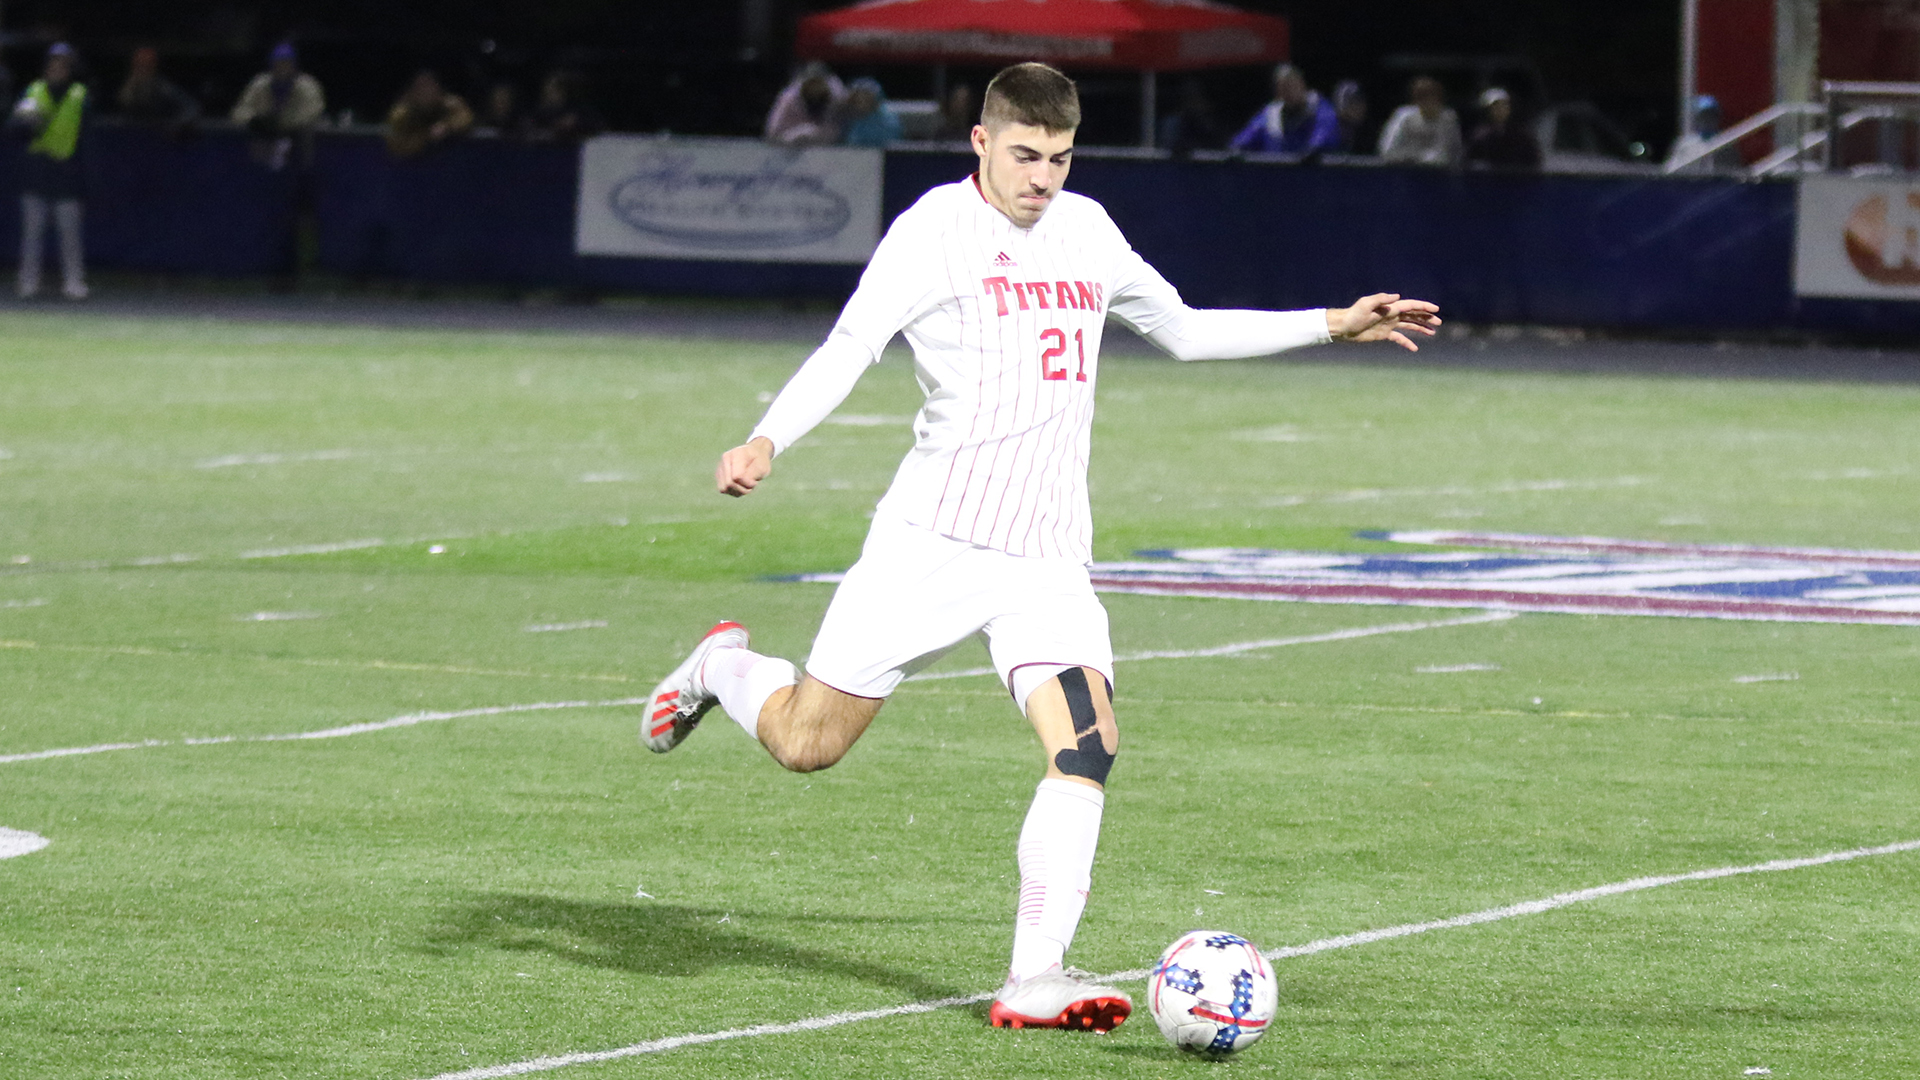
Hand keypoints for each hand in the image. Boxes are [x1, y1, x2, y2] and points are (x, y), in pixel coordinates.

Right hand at [716, 437, 774, 496]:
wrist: (755, 454)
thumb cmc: (759, 461)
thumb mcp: (763, 467)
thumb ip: (753, 474)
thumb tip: (737, 480)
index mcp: (736, 454)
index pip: (736, 477)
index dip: (747, 484)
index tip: (755, 481)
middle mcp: (725, 460)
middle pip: (728, 484)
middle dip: (742, 489)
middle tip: (752, 484)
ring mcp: (720, 467)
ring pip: (724, 489)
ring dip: (738, 491)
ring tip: (747, 484)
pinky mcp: (719, 476)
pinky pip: (724, 490)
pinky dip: (734, 491)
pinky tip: (741, 485)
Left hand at [1326, 293, 1441, 351]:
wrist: (1343, 327)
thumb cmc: (1353, 314)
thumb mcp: (1366, 304)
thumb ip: (1381, 299)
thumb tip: (1397, 296)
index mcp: (1390, 307)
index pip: (1410, 306)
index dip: (1423, 307)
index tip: (1435, 310)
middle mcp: (1392, 315)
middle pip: (1413, 315)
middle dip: (1426, 318)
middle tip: (1439, 322)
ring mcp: (1388, 325)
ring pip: (1409, 325)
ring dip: (1421, 328)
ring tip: (1433, 332)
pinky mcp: (1384, 334)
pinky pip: (1399, 338)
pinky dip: (1407, 342)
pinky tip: (1415, 349)